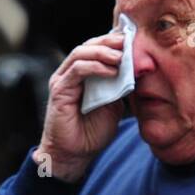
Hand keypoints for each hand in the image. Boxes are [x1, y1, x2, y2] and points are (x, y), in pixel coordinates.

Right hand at [36, 30, 127, 182]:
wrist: (74, 155)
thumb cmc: (92, 133)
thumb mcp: (113, 107)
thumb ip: (119, 89)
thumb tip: (135, 73)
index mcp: (83, 75)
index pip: (97, 48)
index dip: (113, 41)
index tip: (134, 39)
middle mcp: (71, 73)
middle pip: (89, 45)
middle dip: (109, 40)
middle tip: (128, 41)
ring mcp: (63, 80)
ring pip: (81, 52)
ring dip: (103, 51)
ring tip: (121, 56)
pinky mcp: (60, 89)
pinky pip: (78, 70)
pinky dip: (95, 67)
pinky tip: (111, 71)